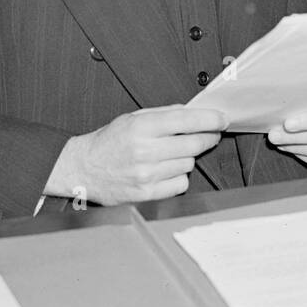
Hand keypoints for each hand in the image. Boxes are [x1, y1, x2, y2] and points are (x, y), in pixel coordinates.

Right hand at [45, 105, 226, 205]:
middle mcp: (144, 151)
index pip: (185, 120)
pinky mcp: (148, 194)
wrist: (84, 169)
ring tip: (170, 154)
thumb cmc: (109, 142)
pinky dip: (178, 177)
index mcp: (140, 127)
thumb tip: (193, 112)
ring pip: (189, 164)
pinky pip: (181, 184)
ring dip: (187, 158)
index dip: (210, 119)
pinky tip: (165, 171)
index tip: (222, 119)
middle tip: (209, 134)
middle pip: (194, 144)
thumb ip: (163, 113)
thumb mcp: (131, 118)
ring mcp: (146, 175)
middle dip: (207, 137)